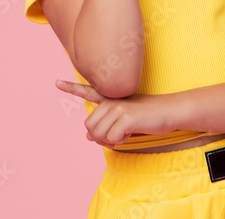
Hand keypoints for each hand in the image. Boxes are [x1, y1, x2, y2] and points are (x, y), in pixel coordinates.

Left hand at [55, 79, 173, 147]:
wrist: (168, 112)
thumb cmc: (146, 117)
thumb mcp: (123, 122)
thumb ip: (105, 126)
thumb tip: (87, 137)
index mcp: (109, 98)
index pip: (87, 92)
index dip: (71, 88)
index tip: (56, 82)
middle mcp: (110, 100)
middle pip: (89, 126)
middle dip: (99, 137)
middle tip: (115, 137)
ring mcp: (117, 107)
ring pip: (98, 134)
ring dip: (110, 141)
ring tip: (124, 134)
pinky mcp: (125, 117)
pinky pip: (111, 138)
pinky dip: (119, 142)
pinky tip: (130, 134)